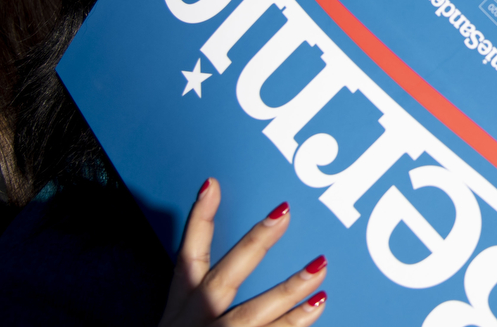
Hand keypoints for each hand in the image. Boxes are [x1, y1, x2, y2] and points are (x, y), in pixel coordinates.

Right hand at [158, 179, 327, 326]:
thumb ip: (202, 293)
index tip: (212, 184)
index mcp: (181, 309)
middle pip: (227, 277)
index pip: (187, 258)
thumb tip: (240, 249)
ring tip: (319, 271)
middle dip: (255, 243)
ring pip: (253, 315)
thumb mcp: (177, 325)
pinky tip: (318, 313)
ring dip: (288, 292)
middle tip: (284, 212)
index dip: (199, 220)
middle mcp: (196, 323)